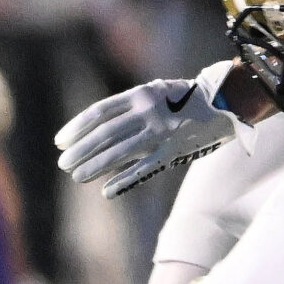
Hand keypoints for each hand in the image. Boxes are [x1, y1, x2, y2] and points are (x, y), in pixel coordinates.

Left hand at [56, 63, 236, 197]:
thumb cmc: (184, 99)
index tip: (60, 141)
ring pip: (119, 152)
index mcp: (141, 94)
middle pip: (105, 133)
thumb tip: (96, 129)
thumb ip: (130, 107)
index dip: (77, 127)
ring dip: (94, 166)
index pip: (99, 112)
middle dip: (81, 150)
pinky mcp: (174, 151)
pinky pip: (144, 168)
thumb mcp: (155, 92)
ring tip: (76, 176)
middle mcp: (148, 111)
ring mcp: (161, 132)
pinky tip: (107, 191)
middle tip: (63, 164)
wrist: (224, 103)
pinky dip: (123, 180)